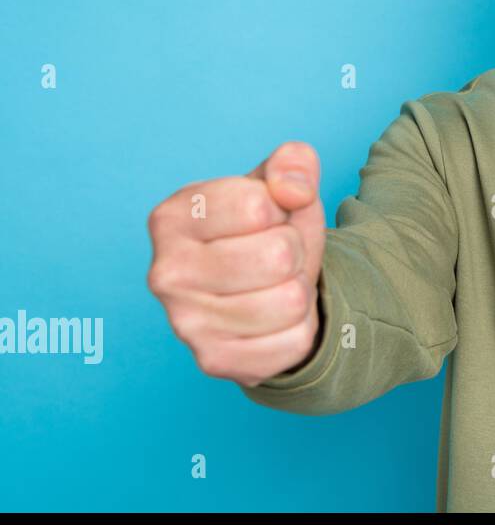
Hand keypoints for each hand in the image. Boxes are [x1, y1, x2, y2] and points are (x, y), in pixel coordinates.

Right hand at [146, 141, 325, 387]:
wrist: (264, 290)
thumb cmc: (266, 229)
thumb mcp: (281, 184)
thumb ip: (293, 163)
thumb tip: (295, 188)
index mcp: (172, 217)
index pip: (258, 205)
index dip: (281, 208)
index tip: (265, 218)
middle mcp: (165, 272)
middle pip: (279, 255)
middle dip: (295, 251)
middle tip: (276, 256)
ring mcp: (185, 323)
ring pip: (291, 300)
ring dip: (298, 290)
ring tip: (273, 285)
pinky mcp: (214, 361)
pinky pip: (294, 341)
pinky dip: (298, 328)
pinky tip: (272, 319)